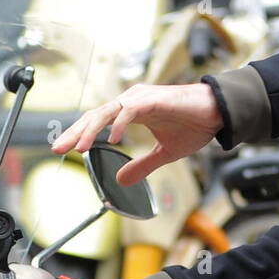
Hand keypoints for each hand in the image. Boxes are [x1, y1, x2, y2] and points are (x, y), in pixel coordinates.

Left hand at [50, 82, 221, 185]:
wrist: (220, 112)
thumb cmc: (196, 125)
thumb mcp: (164, 153)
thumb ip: (142, 165)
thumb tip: (121, 180)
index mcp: (133, 111)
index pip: (98, 121)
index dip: (80, 134)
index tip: (63, 149)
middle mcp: (133, 101)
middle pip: (95, 114)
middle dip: (75, 132)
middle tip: (57, 148)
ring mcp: (142, 98)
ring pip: (108, 111)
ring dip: (91, 129)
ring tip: (79, 146)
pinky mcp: (154, 99)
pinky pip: (130, 110)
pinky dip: (119, 123)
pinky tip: (113, 139)